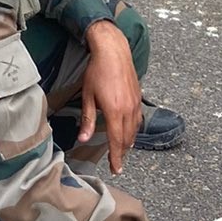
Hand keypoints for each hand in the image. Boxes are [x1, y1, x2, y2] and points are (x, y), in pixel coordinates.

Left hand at [79, 19, 142, 174]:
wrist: (113, 51)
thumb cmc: (98, 71)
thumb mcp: (88, 96)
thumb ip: (88, 119)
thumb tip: (83, 138)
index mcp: (115, 111)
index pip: (117, 141)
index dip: (116, 158)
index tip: (116, 169)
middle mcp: (128, 109)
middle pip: (128, 138)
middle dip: (122, 152)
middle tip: (117, 163)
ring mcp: (135, 103)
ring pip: (135, 130)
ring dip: (128, 141)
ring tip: (122, 149)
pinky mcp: (138, 97)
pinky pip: (138, 119)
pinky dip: (134, 128)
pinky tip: (129, 130)